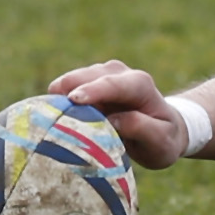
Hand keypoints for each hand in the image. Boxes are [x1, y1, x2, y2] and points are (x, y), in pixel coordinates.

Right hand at [49, 60, 187, 169]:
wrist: (163, 128)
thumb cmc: (164, 137)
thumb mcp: (161, 140)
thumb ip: (141, 128)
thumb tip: (113, 121)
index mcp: (140, 85)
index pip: (114, 84)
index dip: (93, 90)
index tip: (73, 99)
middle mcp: (120, 73)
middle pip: (86, 76)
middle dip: (68, 93)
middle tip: (51, 117)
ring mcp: (102, 76)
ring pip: (72, 80)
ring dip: (60, 99)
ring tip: (52, 122)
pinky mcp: (88, 84)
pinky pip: (66, 89)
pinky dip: (58, 102)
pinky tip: (54, 119)